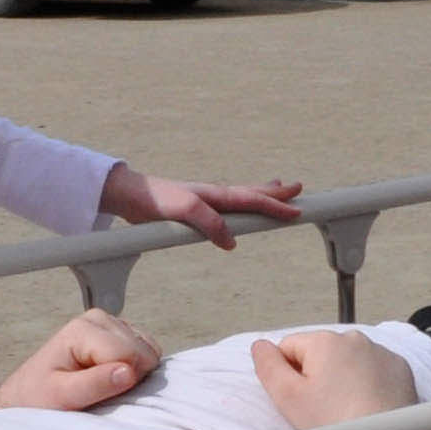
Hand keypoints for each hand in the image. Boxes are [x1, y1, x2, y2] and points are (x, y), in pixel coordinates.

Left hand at [0, 310, 162, 413]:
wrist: (28, 396)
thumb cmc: (39, 398)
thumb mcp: (62, 397)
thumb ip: (94, 384)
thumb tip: (129, 372)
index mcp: (83, 328)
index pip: (130, 356)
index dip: (122, 381)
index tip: (97, 394)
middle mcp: (99, 319)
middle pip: (143, 351)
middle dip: (129, 376)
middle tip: (99, 390)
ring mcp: (111, 324)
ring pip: (149, 351)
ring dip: (133, 373)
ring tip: (101, 383)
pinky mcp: (120, 334)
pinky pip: (148, 351)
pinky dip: (137, 369)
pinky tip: (112, 376)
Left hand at [102, 162, 303, 249]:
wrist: (131, 196)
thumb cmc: (155, 201)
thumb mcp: (184, 212)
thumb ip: (210, 224)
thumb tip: (232, 241)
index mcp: (216, 195)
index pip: (253, 201)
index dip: (276, 206)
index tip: (298, 211)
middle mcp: (215, 195)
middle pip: (253, 193)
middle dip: (276, 193)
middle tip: (299, 189)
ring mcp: (206, 200)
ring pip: (242, 196)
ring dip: (262, 193)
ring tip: (278, 187)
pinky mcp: (196, 207)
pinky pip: (228, 204)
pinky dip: (242, 201)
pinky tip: (238, 206)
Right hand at [252, 328, 414, 429]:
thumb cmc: (337, 425)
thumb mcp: (287, 397)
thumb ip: (267, 366)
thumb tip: (260, 346)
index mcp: (324, 342)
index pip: (289, 346)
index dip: (288, 374)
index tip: (300, 398)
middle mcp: (354, 339)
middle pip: (320, 352)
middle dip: (316, 375)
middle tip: (322, 408)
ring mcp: (380, 352)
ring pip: (348, 360)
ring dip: (342, 379)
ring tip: (346, 410)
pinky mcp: (399, 368)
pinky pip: (374, 370)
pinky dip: (368, 383)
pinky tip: (366, 406)